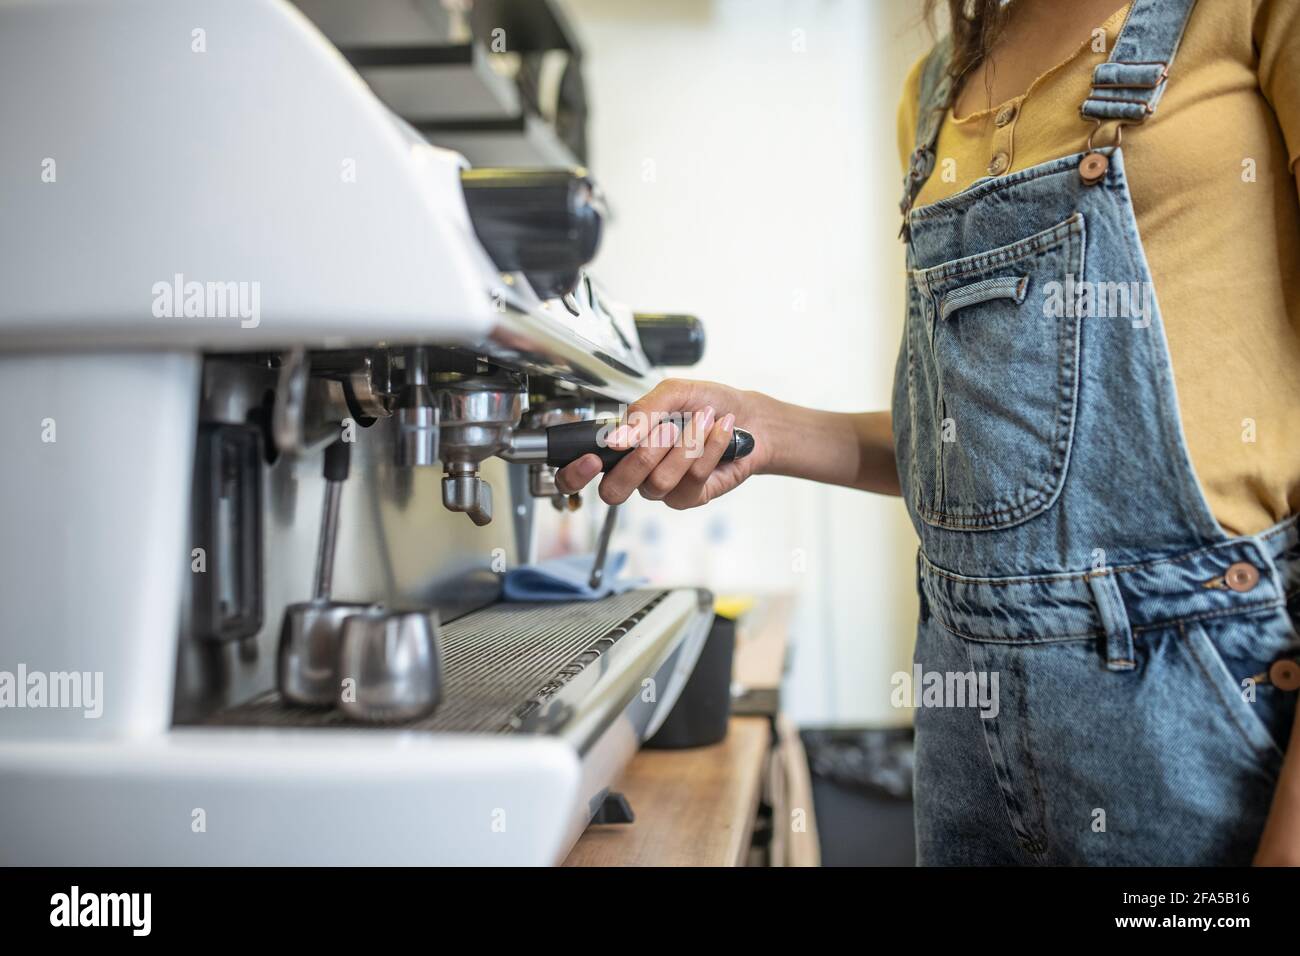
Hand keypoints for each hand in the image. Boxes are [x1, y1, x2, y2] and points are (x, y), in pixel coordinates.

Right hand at [554, 378, 768, 509]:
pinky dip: (708, 448)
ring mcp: (662, 488)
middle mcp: (635, 472)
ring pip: (658, 481)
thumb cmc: (707, 403)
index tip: (588, 458)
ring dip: (686, 444)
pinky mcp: (690, 497)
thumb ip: (641, 412)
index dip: (574, 475)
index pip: (578, 474)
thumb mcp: (672, 393)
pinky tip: (718, 432)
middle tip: (667, 428)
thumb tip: (616, 439)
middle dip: (642, 458)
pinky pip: (690, 479)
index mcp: (620, 447)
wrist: (749, 417)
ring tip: (702, 420)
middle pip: (615, 490)